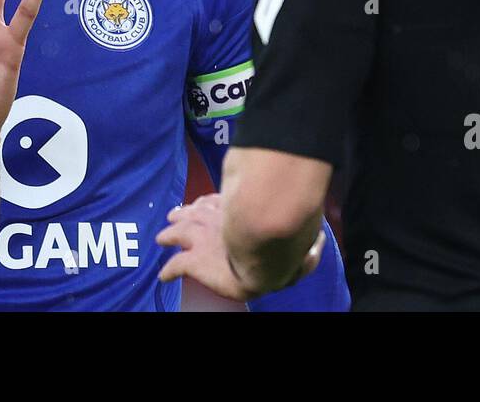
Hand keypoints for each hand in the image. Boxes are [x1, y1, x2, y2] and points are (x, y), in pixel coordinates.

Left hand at [155, 193, 326, 300]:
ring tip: (162, 237)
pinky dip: (170, 270)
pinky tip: (163, 276)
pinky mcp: (195, 261)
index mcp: (240, 205)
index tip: (207, 203)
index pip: (224, 202)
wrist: (266, 233)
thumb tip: (317, 244)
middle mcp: (219, 217)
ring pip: (180, 233)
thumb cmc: (284, 223)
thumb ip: (304, 238)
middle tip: (175, 213)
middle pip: (198, 213)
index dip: (214, 203)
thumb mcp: (299, 227)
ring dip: (172, 234)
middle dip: (188, 213)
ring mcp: (204, 238)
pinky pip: (177, 266)